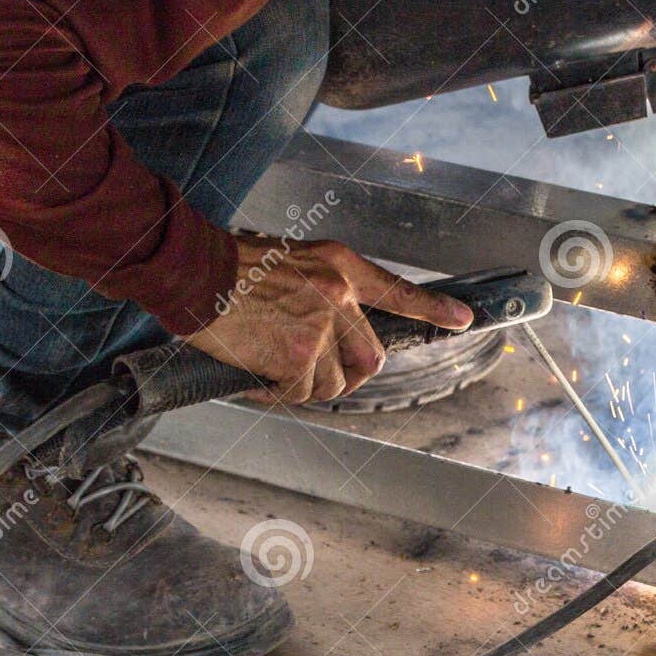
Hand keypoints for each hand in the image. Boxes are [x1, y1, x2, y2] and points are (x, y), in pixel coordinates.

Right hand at [187, 236, 473, 403]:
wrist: (193, 270)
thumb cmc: (229, 266)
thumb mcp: (290, 260)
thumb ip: (320, 291)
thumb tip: (331, 331)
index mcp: (339, 266)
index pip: (398, 290)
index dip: (434, 309)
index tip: (463, 319)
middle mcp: (339, 295)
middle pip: (371, 357)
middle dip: (347, 375)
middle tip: (314, 374)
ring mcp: (320, 326)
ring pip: (334, 383)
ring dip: (305, 386)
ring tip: (272, 370)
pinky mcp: (296, 355)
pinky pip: (300, 393)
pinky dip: (277, 395)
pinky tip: (255, 379)